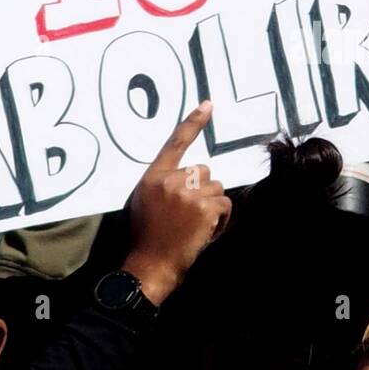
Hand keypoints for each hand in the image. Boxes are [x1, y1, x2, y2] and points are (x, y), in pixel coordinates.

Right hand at [121, 101, 230, 304]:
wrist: (150, 265)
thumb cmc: (147, 238)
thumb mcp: (144, 203)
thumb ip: (163, 184)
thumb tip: (190, 176)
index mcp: (152, 177)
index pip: (175, 143)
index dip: (193, 123)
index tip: (208, 104)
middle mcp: (169, 180)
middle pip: (204, 171)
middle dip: (203, 190)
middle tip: (189, 214)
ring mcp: (187, 193)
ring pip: (217, 189)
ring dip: (213, 207)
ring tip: (195, 226)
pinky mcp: (203, 207)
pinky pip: (224, 205)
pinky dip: (221, 220)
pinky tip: (205, 232)